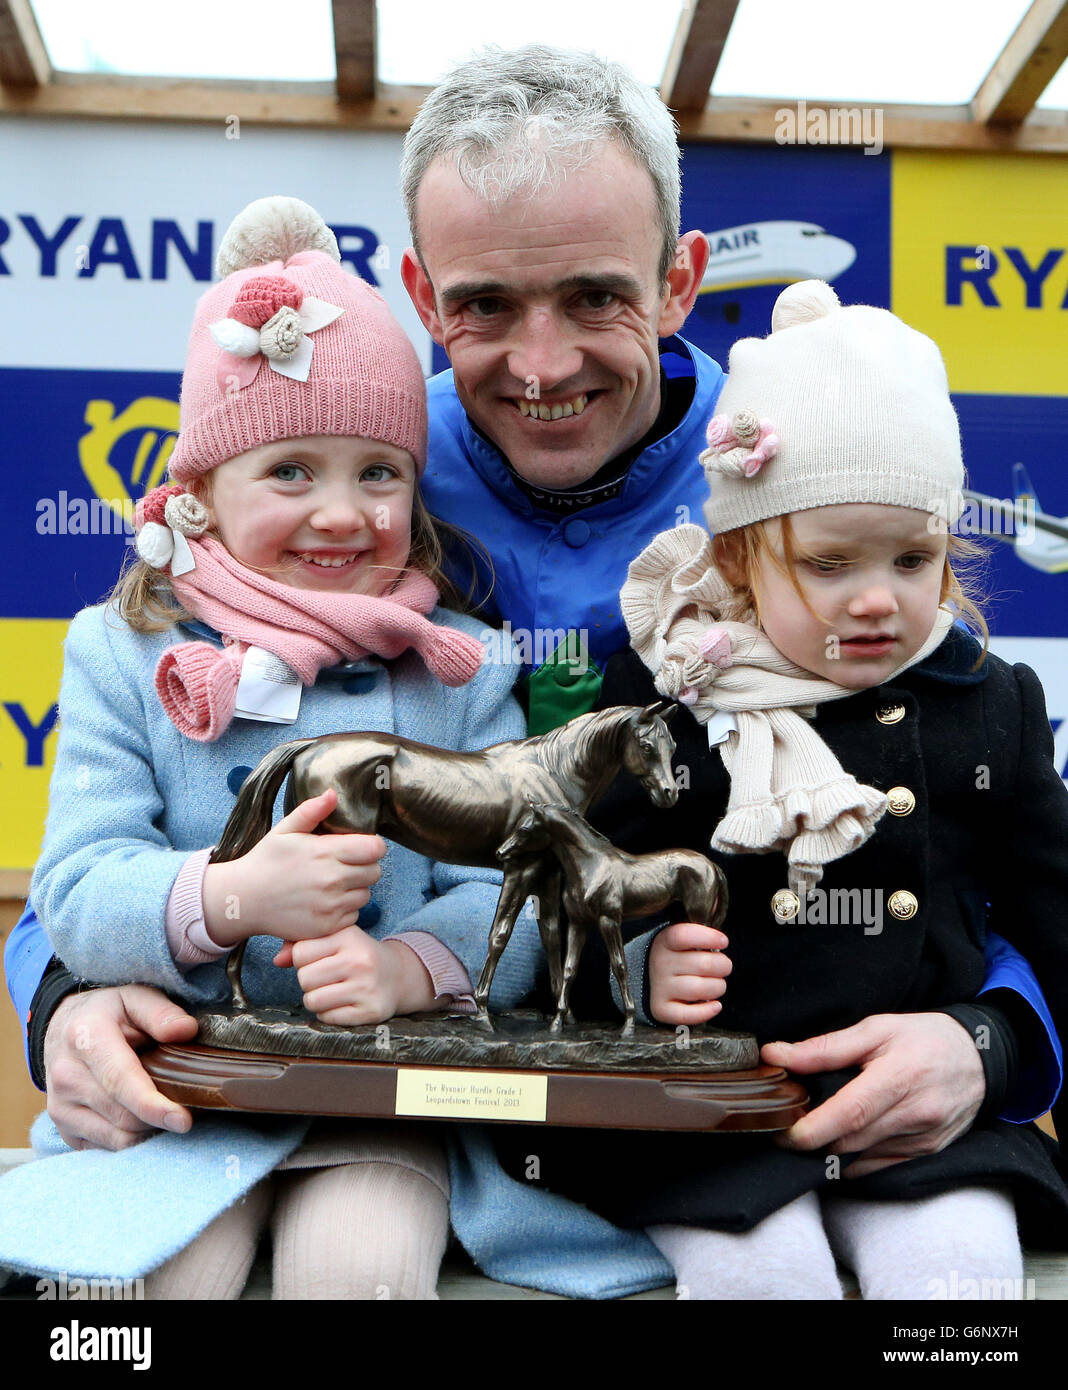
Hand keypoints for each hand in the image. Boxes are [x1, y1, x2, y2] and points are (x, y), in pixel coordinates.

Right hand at [43, 986, 197, 1150]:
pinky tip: (143, 1118)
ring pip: (117, 1137)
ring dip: (149, 1130)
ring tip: (166, 1108)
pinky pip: (106, 1146)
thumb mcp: (134, 997)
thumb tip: (186, 1030)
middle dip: (161, 1117)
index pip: (120, 1081)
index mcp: (86, 1038)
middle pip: (123, 1116)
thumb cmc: (108, 1012)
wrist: (62, 1027)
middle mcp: (66, 1076)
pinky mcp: (64, 1128)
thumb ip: (160, 1012)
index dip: (152, 1105)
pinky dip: (132, 1138)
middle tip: (189, 1105)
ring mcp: (61, 1106)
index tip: (182, 1120)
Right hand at [204, 789, 385, 946]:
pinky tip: (326, 901)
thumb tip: (333, 793)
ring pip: (366, 894)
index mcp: (325, 852)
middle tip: (344, 865)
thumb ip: (311, 811)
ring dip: (356, 888)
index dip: (371, 846)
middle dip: (364, 866)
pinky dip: (345, 909)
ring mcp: (331, 906)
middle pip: (375, 872)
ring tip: (333, 883)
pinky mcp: (328, 926)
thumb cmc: (266, 861)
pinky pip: (354, 915)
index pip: (375, 849)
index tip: (358, 847)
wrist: (244, 900)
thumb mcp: (284, 830)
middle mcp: (332, 880)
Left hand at [273, 929, 436, 1024]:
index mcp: (349, 937)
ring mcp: (366, 988)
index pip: (301, 952)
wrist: (398, 976)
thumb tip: (277, 960)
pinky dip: (329, 1013)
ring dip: (316, 999)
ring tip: (330, 991)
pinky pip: (327, 1018)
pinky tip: (341, 1003)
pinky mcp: (369, 1012)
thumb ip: (302, 944)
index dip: (303, 959)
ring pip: (312, 1000)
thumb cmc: (357, 955)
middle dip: (309, 981)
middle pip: (304, 978)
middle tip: (325, 978)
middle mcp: (360, 961)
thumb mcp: (336, 939)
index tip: (318, 960)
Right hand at [648, 921, 730, 1025]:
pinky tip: (715, 1005)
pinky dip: (707, 1011)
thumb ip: (700, 939)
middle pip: (704, 964)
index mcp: (665, 942)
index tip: (723, 942)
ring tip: (715, 984)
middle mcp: (660, 964)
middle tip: (722, 966)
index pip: (684, 936)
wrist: (649, 979)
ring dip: (718, 987)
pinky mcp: (661, 1009)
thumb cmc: (676, 958)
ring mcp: (660, 987)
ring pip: (701, 989)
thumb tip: (721, 943)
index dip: (708, 938)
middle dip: (723, 965)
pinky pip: (689, 1015)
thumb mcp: (682, 941)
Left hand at [762, 1012, 985, 1176]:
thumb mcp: (876, 1029)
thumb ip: (825, 1048)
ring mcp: (923, 1139)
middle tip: (788, 1123)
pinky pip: (880, 1167)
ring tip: (816, 1127)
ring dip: (832, 1149)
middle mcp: (915, 1114)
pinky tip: (845, 1139)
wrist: (980, 1058)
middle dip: (813, 1139)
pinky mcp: (927, 1153)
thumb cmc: (924, 1038)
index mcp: (900, 1077)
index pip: (850, 1113)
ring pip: (862, 1158)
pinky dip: (855, 1158)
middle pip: (850, 1141)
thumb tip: (776, 1055)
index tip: (783, 1131)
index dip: (812, 1129)